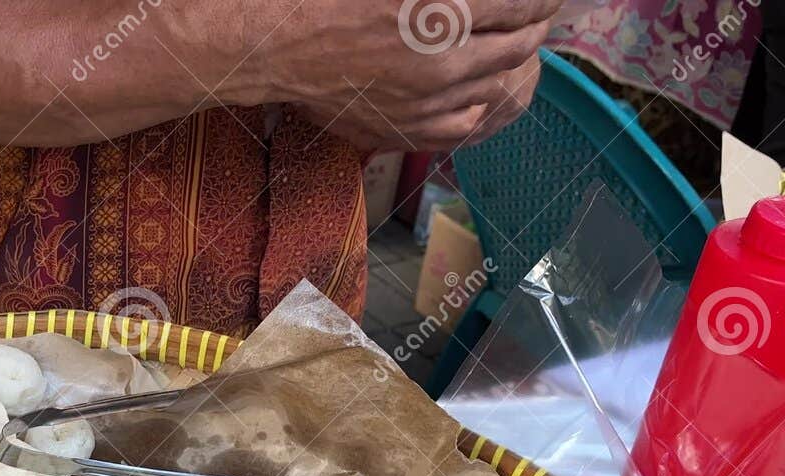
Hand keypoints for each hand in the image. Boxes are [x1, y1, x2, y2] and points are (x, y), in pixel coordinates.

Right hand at [227, 0, 560, 149]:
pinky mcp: (406, 128)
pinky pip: (465, 122)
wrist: (276, 44)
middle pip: (519, 46)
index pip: (524, 4)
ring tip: (507, 48)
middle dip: (534, 27)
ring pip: (497, 85)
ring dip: (509, 64)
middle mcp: (442, 61)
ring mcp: (425, 102)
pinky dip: (480, 102)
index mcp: (443, 10)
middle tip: (535, 17)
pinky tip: (476, 86)